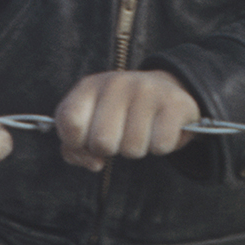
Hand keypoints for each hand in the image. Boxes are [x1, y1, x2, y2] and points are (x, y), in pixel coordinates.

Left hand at [54, 71, 200, 172]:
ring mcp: (147, 90)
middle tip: (119, 135)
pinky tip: (160, 130)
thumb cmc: (119, 114)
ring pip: (132, 148)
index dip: (76, 143)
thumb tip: (95, 162)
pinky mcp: (175, 102)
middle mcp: (117, 83)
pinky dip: (160, 147)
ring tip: (141, 131)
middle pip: (102, 142)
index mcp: (89, 87)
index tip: (87, 141)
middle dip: (110, 149)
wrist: (165, 90)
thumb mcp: (89, 122)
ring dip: (137, 149)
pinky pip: (160, 146)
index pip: (69, 121)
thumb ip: (74, 146)